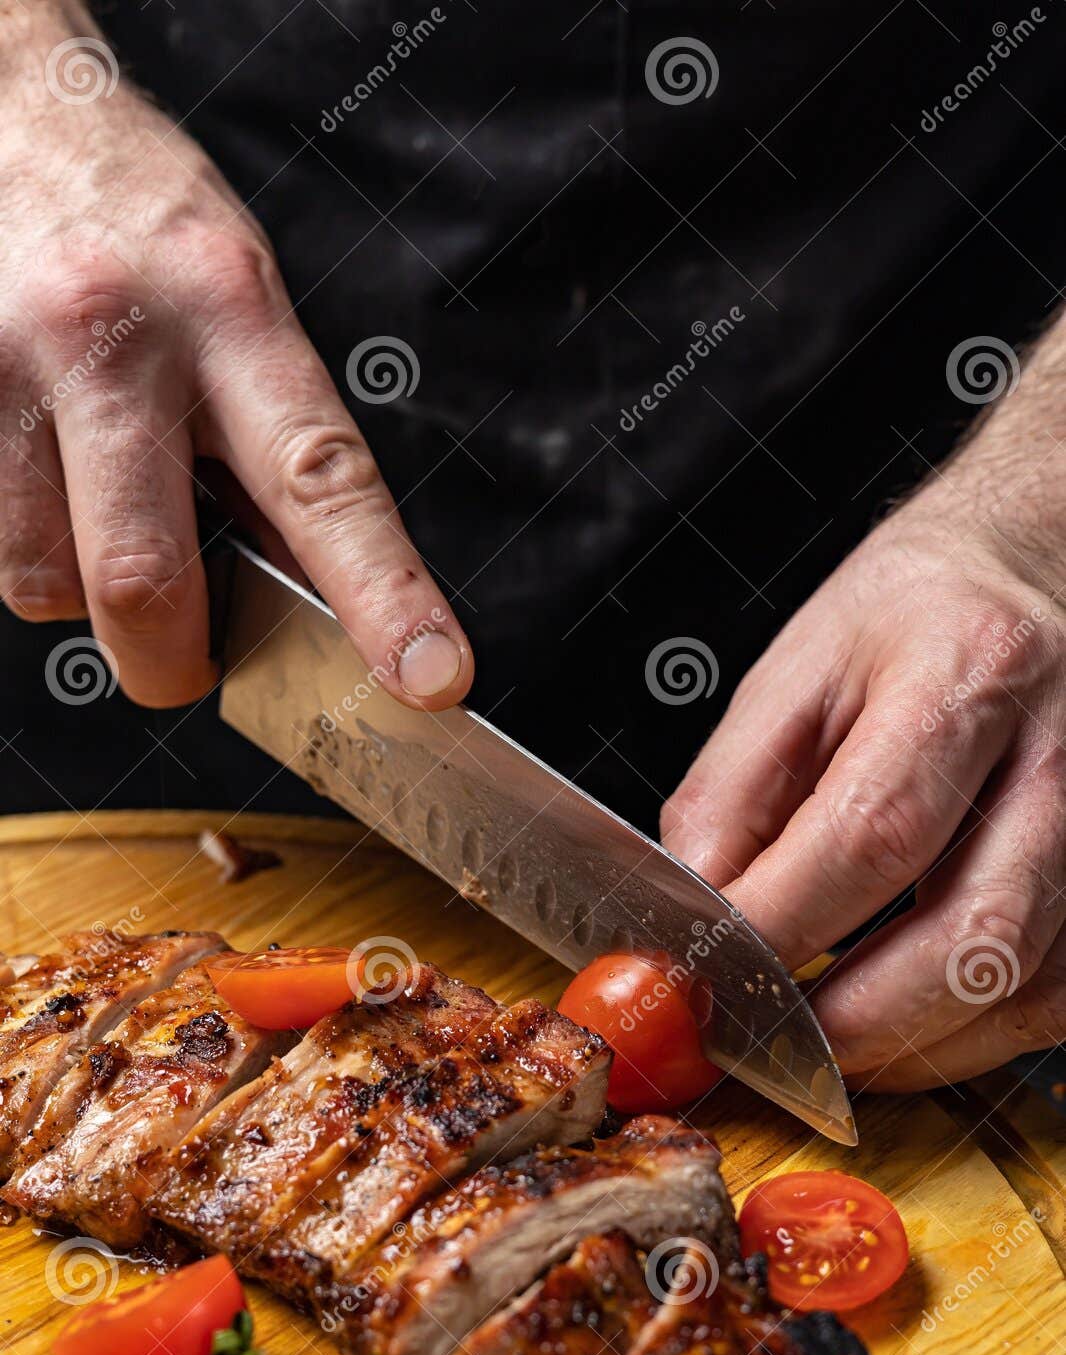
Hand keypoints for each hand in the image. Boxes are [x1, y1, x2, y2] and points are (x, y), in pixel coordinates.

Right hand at [0, 7, 471, 708]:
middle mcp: (116, 342)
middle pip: (143, 581)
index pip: (324, 482)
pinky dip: (30, 551)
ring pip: (44, 583)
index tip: (432, 680)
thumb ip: (279, 449)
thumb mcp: (247, 312)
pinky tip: (48, 482)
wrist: (13, 117)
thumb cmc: (147, 230)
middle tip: (191, 662)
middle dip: (171, 662)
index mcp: (233, 315)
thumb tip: (322, 595)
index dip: (383, 596)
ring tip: (102, 517)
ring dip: (83, 597)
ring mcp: (10, 372)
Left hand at [661, 497, 1065, 1090]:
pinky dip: (977, 1034)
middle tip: (772, 1044)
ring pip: (1032, 988)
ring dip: (916, 1046)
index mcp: (970, 669)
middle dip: (858, 1023)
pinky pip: (1064, 998)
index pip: (871, 834)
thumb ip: (734, 795)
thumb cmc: (919, 615)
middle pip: (977, 938)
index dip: (779, 927)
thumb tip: (693, 921)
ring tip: (830, 1040)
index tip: (707, 977)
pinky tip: (912, 1020)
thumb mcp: (798, 670)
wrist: (1049, 566)